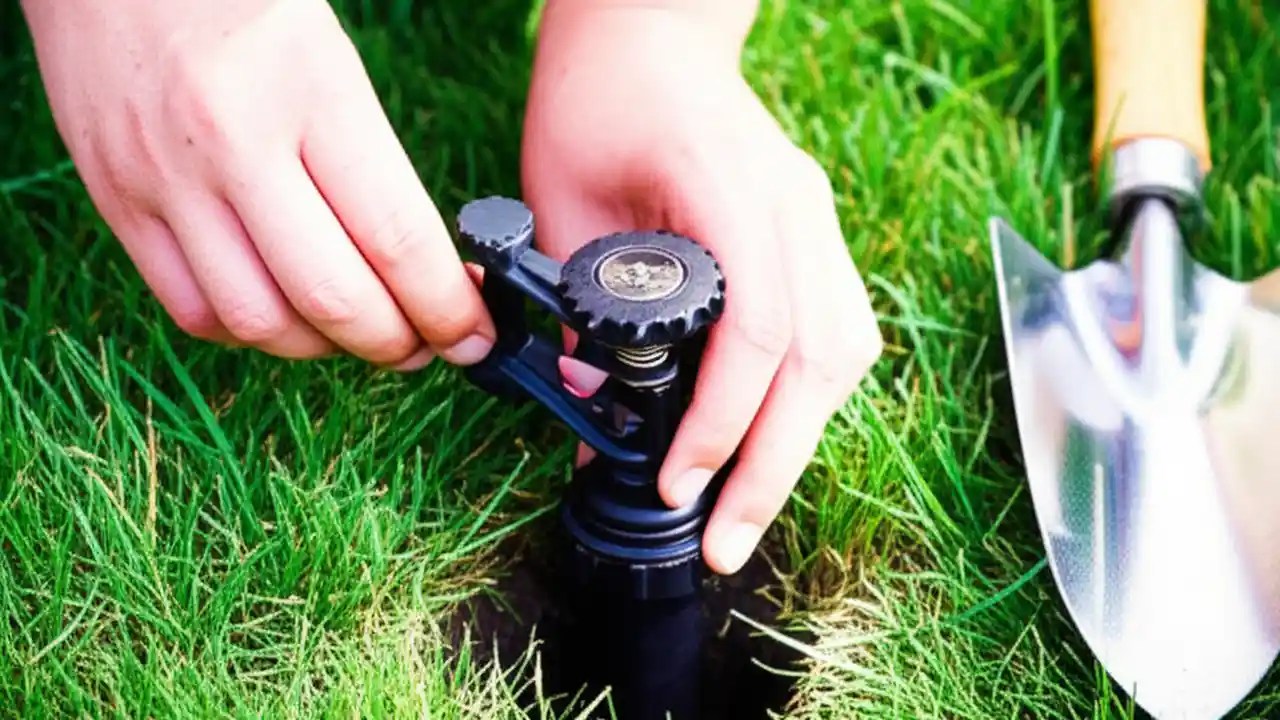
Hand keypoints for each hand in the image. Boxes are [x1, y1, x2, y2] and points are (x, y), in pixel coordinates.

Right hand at [19, 0, 493, 367]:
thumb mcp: (331, 56)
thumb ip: (374, 161)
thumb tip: (427, 265)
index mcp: (309, 89)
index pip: (396, 237)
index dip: (447, 308)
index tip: (476, 334)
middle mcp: (232, 142)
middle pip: (331, 297)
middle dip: (397, 344)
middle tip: (428, 344)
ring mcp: (164, 178)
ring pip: (259, 320)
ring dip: (326, 349)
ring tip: (360, 332)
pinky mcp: (116, 201)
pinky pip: (192, 309)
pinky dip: (250, 332)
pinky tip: (283, 313)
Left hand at [522, 0, 882, 573]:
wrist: (649, 36)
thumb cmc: (595, 101)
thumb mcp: (560, 202)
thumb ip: (578, 310)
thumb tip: (595, 416)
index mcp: (729, 184)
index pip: (758, 325)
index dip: (723, 420)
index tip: (675, 482)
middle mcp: (794, 207)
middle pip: (821, 357)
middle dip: (774, 464)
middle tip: (725, 542)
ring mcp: (815, 220)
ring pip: (844, 353)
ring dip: (800, 441)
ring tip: (744, 509)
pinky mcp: (814, 239)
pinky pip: (835, 334)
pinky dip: (805, 401)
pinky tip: (765, 442)